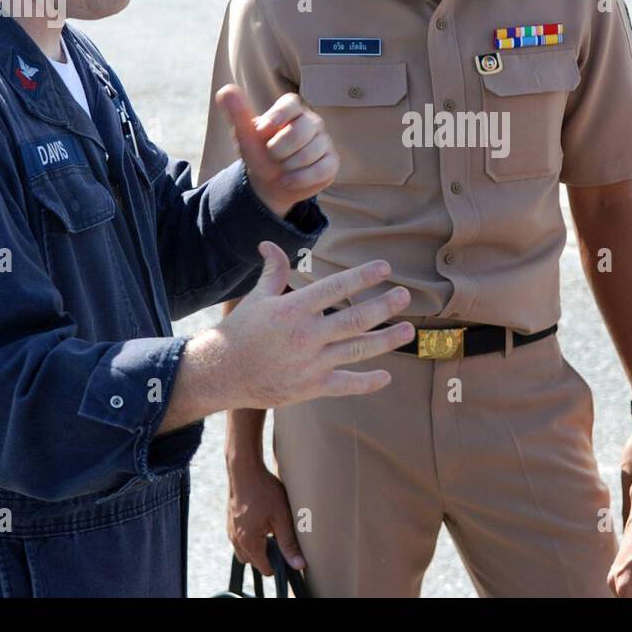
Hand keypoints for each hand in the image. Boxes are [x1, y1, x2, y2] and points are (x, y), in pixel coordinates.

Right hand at [205, 242, 412, 409]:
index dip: (362, 277)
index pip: (335, 288)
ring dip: (386, 340)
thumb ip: (273, 271)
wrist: (222, 373)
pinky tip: (386, 375)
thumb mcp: (257, 297)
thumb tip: (269, 244)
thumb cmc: (242, 331)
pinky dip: (368, 382)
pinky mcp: (312, 387)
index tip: (385, 268)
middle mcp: (306, 335)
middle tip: (406, 295)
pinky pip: (346, 384)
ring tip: (408, 330)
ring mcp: (311, 363)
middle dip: (384, 306)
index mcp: (293, 309)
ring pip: (357, 350)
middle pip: (354, 319)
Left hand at [215, 84, 337, 217]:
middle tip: (272, 155)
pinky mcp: (332, 162)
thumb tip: (226, 90)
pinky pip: (320, 170)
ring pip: (309, 154)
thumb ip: (237, 113)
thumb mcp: (245, 135)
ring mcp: (324, 141)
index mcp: (292, 109)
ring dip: (287, 167)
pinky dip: (299, 179)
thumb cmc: (259, 152)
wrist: (271, 181)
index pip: (291, 103)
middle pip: (300, 132)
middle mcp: (312, 121)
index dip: (278, 115)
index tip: (263, 130)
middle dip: (278, 150)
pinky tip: (288, 180)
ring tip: (282, 167)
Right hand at [226, 461, 303, 574]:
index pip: (265, 569)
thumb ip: (289, 543)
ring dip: (258, 547)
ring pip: (245, 551)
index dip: (279, 565)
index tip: (288, 553)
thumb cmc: (264, 491)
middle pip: (254, 562)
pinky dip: (250, 537)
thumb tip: (298, 565)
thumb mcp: (282, 517)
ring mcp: (231, 531)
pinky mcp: (229, 522)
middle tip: (281, 538)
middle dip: (268, 556)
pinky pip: (239, 539)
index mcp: (249, 543)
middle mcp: (236, 540)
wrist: (244, 470)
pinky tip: (261, 521)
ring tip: (271, 530)